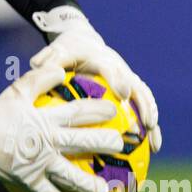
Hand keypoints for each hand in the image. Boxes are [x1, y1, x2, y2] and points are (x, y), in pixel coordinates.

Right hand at [0, 65, 124, 191]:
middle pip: (82, 143)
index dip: (98, 110)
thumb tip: (61, 70)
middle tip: (121, 145)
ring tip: (106, 191)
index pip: (78, 112)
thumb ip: (40, 79)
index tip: (115, 110)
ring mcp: (39, 164)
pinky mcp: (28, 181)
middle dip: (104, 143)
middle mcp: (47, 142)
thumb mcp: (17, 91)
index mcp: (45, 120)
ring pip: (71, 176)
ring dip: (89, 184)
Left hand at [29, 6, 161, 153]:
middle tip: (148, 124)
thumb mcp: (58, 51)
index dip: (118, 81)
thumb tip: (36, 64)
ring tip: (155, 145)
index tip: (123, 95)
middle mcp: (122, 70)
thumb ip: (50, 58)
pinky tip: (151, 149)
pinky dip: (150, 127)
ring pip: (145, 101)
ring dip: (152, 122)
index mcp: (104, 60)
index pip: (113, 70)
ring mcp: (129, 80)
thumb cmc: (69, 50)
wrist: (84, 42)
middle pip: (138, 88)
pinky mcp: (132, 90)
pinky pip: (143, 109)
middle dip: (144, 106)